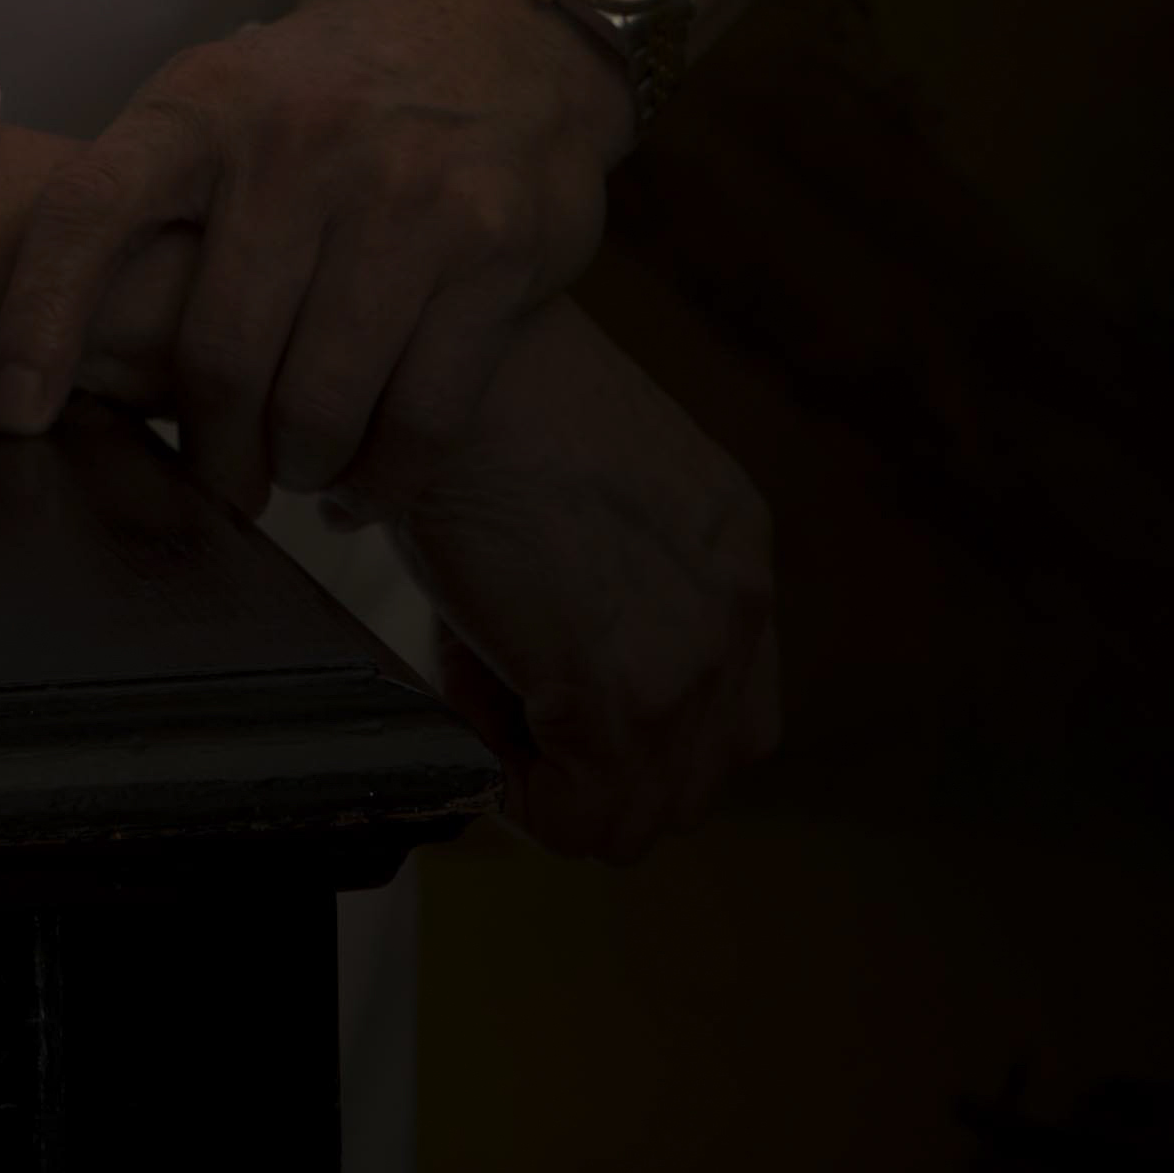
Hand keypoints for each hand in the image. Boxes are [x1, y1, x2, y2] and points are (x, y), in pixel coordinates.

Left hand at [0, 0, 626, 511]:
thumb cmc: (334, 88)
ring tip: (298, 470)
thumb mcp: (229, 96)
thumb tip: (51, 349)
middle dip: (214, 453)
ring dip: (301, 468)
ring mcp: (403, 196)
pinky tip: (366, 484)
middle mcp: (298, 141)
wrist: (507, 17)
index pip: (87, 210)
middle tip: (223, 482)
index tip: (13, 415)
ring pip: (320, 406)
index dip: (37, 320)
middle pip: (218, 358)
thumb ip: (155, 198)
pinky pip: (420, 418)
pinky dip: (384, 478)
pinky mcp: (494, 250)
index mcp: (205, 103)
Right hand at [356, 295, 779, 859]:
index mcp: (732, 547)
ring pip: (633, 817)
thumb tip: (555, 677)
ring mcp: (689, 657)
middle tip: (500, 684)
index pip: (726, 713)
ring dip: (545, 777)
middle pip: (689, 781)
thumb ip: (614, 572)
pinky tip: (458, 692)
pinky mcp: (621, 696)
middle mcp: (736, 606)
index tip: (541, 680)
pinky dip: (509, 790)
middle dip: (588, 763)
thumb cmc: (476, 395)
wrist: (437, 352)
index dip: (630, 728)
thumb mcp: (588, 479)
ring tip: (473, 677)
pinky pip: (575, 820)